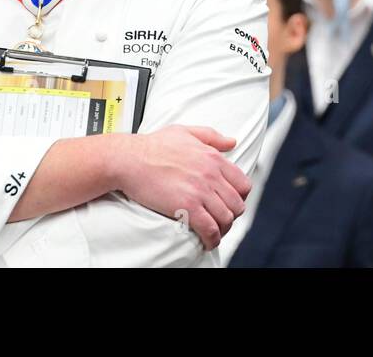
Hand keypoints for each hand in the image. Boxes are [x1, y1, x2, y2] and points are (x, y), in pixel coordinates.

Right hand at [111, 125, 250, 249]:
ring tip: (214, 232)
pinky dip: (212, 239)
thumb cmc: (153, 145)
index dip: (240, 198)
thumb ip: (212, 137)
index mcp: (214, 158)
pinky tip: (207, 241)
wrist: (129, 159)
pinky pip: (210, 229)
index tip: (230, 203)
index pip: (243, 184)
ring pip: (227, 218)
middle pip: (237, 204)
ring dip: (222, 229)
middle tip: (220, 219)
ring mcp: (200, 192)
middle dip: (232, 215)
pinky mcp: (187, 207)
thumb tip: (232, 142)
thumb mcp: (186, 132)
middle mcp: (211, 175)